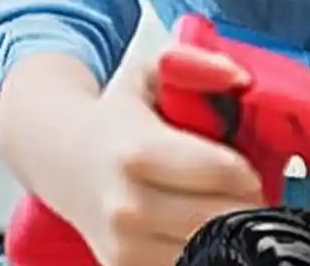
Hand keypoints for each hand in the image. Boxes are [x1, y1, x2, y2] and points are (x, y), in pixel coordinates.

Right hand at [61, 44, 264, 265]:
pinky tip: (195, 223)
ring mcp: (124, 243)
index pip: (224, 173)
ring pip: (208, 247)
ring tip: (221, 205)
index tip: (247, 165)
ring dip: (227, 229)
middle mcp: (128, 205)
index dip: (247, 170)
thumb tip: (240, 78)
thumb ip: (200, 64)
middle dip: (245, 202)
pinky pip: (186, 262)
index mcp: (140, 153)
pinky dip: (202, 247)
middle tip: (245, 190)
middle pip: (221, 217)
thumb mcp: (153, 72)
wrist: (61, 158)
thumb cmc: (117, 118)